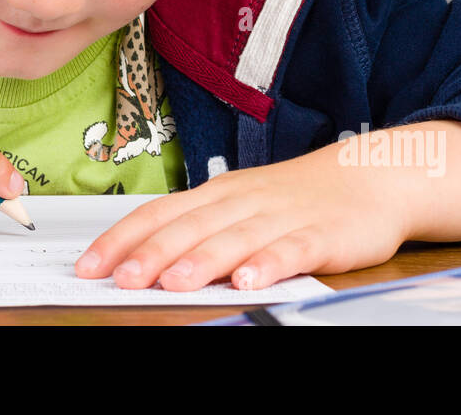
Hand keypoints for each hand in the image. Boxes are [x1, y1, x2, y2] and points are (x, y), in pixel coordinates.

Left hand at [72, 143, 411, 290]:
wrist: (371, 178)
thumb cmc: (296, 197)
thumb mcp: (240, 205)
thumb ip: (197, 229)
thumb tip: (140, 258)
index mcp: (217, 194)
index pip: (159, 213)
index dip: (122, 239)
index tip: (89, 265)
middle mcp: (243, 202)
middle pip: (190, 227)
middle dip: (152, 254)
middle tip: (120, 280)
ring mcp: (282, 217)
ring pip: (235, 238)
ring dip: (201, 261)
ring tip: (172, 283)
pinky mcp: (321, 236)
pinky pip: (291, 250)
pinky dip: (268, 263)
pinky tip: (248, 280)